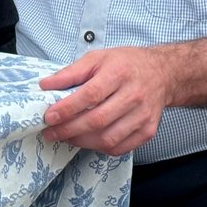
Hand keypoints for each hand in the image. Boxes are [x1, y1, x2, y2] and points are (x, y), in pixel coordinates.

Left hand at [39, 47, 172, 155]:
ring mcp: (143, 116)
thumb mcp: (97, 58)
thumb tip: (45, 85)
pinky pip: (120, 148)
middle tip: (50, 132)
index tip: (48, 116)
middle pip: (98, 120)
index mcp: (119, 73)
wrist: (161, 73)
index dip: (67, 108)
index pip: (90, 94)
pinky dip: (99, 148)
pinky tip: (87, 140)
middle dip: (69, 129)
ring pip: (108, 138)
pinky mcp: (148, 131)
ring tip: (66, 137)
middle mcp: (134, 95)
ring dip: (81, 142)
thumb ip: (70, 72)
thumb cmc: (125, 64)